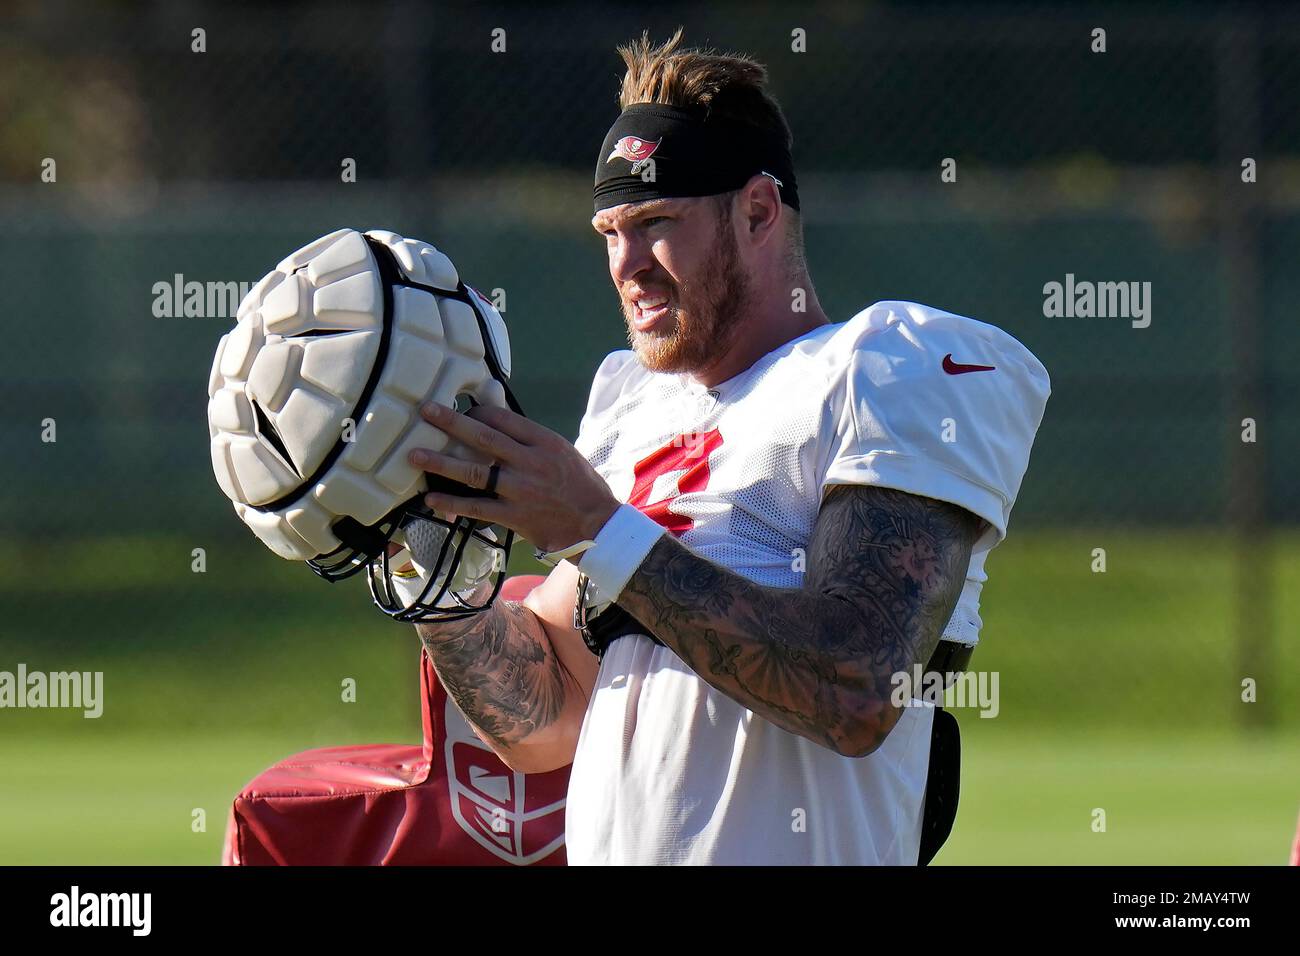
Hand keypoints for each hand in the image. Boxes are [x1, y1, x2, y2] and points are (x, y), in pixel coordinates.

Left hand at [408, 402, 619, 553]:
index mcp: (544, 442)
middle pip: (483, 438)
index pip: (504, 418)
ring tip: (415, 455)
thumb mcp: (563, 452)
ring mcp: (520, 489)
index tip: (461, 408)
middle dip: (451, 423)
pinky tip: (431, 498)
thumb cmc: (581, 486)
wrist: (597, 525)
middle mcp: (530, 462)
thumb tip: (499, 425)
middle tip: (424, 412)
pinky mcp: (514, 516)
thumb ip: (532, 440)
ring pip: (474, 471)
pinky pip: (477, 507)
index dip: (478, 411)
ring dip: (441, 462)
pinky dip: (452, 502)